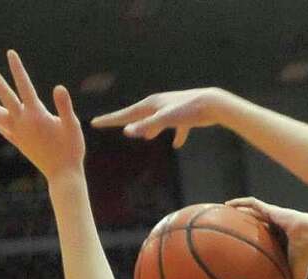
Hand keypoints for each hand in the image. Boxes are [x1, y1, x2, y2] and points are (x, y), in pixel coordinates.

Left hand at [0, 51, 84, 182]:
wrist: (63, 176)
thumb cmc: (71, 150)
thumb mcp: (72, 126)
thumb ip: (64, 106)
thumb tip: (59, 88)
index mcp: (36, 115)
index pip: (24, 86)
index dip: (17, 69)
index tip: (10, 53)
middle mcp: (22, 122)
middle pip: (4, 95)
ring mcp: (18, 133)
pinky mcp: (19, 143)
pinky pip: (2, 130)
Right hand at [92, 87, 230, 149]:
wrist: (212, 104)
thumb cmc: (188, 111)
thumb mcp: (165, 120)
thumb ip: (147, 126)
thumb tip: (128, 131)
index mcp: (150, 105)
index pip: (126, 115)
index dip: (110, 120)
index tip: (95, 123)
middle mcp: (158, 105)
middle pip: (137, 116)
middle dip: (125, 122)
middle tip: (111, 124)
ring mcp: (170, 109)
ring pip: (155, 121)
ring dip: (149, 128)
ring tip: (146, 138)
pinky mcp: (184, 116)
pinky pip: (176, 127)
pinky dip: (175, 135)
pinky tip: (177, 145)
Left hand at [225, 197, 307, 278]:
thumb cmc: (306, 257)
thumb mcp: (298, 277)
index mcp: (278, 239)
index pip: (261, 237)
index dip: (250, 239)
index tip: (237, 244)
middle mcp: (273, 226)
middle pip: (253, 221)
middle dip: (240, 221)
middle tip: (225, 226)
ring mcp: (272, 216)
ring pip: (251, 210)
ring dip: (237, 209)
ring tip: (222, 210)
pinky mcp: (271, 209)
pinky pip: (253, 203)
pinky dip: (241, 202)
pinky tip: (228, 204)